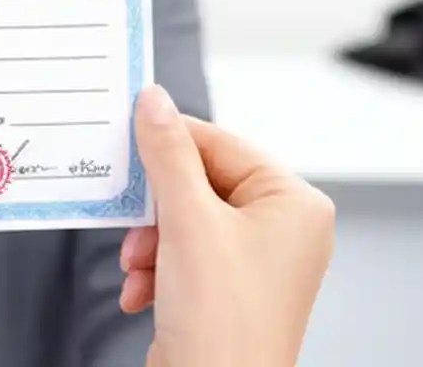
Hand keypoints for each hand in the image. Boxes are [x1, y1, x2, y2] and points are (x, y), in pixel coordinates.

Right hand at [119, 86, 335, 366]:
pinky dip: (156, 267)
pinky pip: (184, 253)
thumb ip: (166, 155)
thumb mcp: (187, 221)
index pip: (221, 144)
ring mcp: (258, 261)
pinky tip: (143, 289)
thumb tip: (153, 102)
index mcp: (294, 203)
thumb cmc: (223, 322)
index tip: (128, 132)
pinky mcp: (230, 288)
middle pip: (199, 183)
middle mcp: (284, 229)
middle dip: (157, 209)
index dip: (170, 142)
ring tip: (139, 265)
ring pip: (184, 219)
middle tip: (131, 215)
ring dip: (150, 241)